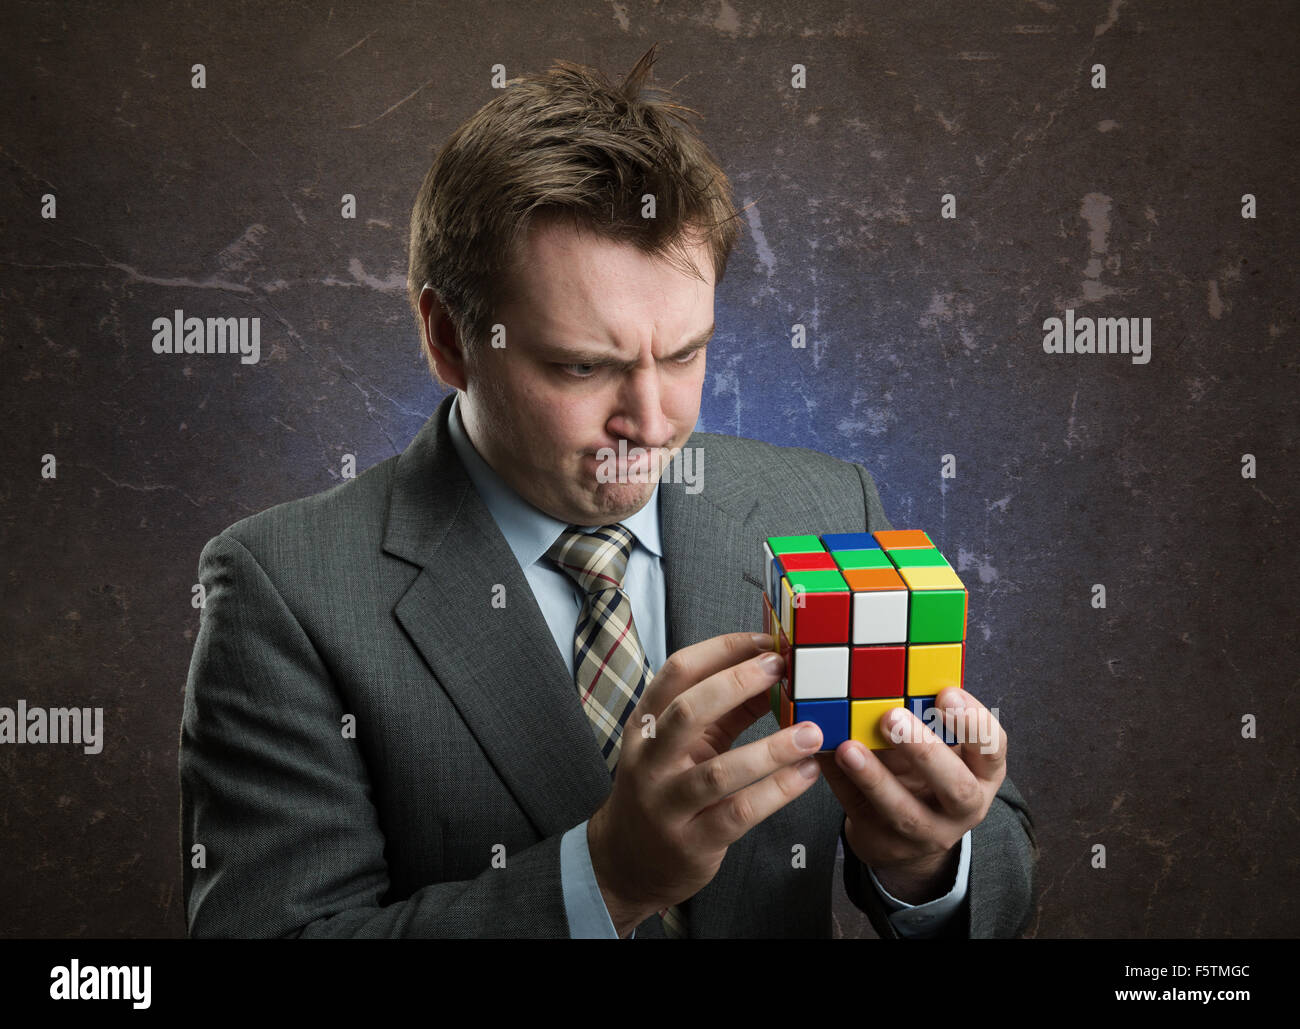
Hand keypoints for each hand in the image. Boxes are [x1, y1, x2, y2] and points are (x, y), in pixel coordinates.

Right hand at [586, 631, 824, 936]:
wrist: (626, 862)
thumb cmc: (663, 790)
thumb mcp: (684, 745)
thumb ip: (725, 712)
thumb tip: (775, 675)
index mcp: (644, 725)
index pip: (676, 672)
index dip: (722, 650)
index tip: (765, 641)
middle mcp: (649, 761)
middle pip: (688, 711)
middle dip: (737, 684)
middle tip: (782, 670)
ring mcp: (667, 804)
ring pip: (719, 771)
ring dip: (771, 748)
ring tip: (812, 733)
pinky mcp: (692, 842)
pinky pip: (739, 812)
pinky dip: (777, 791)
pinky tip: (806, 774)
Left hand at [815, 687, 1006, 904]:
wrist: (906, 831)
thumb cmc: (924, 769)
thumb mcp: (939, 743)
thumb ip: (925, 713)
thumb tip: (888, 667)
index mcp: (983, 773)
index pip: (993, 748)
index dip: (973, 722)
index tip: (946, 693)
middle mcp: (964, 807)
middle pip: (956, 787)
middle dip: (924, 752)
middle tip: (892, 717)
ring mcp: (927, 832)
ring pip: (904, 812)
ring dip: (875, 778)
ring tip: (849, 747)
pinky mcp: (886, 843)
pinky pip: (861, 812)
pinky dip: (842, 784)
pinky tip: (826, 757)